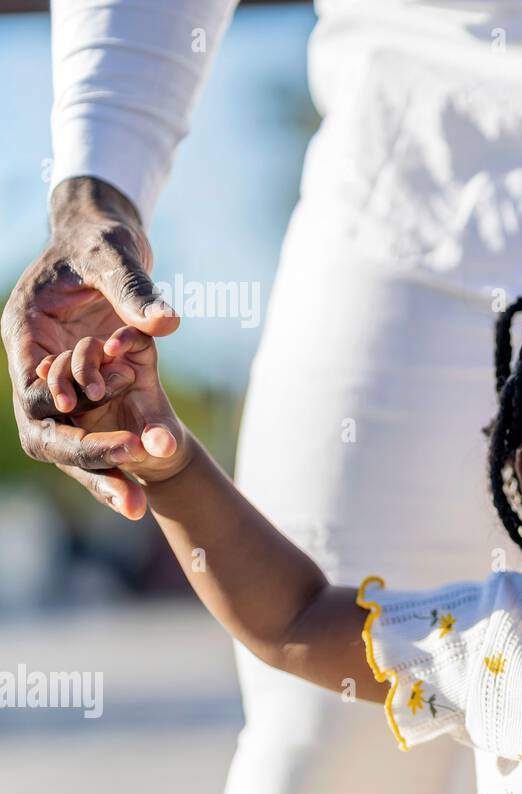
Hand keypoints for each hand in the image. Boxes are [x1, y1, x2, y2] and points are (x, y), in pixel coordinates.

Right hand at [2, 177, 179, 517]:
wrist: (105, 231)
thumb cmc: (100, 236)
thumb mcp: (115, 256)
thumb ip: (135, 290)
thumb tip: (167, 324)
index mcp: (27, 333)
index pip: (34, 397)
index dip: (68, 426)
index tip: (115, 444)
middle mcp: (37, 362)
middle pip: (48, 431)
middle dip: (87, 465)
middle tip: (131, 501)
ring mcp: (61, 376)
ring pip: (71, 437)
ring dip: (102, 471)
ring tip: (138, 507)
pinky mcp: (89, 381)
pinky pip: (99, 423)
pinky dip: (121, 448)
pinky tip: (151, 474)